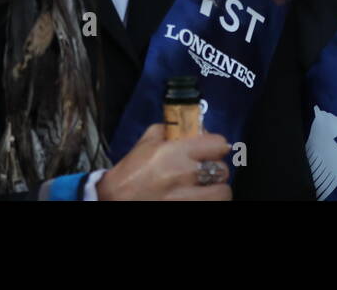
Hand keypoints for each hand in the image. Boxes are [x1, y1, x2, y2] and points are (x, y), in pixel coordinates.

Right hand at [97, 125, 231, 200]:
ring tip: (206, 189)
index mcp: (175, 152)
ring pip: (223, 193)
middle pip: (223, 170)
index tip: (212, 151)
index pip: (218, 144)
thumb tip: (193, 127)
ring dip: (216, 190)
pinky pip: (212, 206)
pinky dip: (209, 201)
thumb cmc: (130, 172)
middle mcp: (184, 175)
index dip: (217, 147)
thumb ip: (169, 130)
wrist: (113, 200)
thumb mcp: (146, 142)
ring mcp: (186, 198)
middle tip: (206, 173)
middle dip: (216, 171)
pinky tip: (199, 198)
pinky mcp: (186, 209)